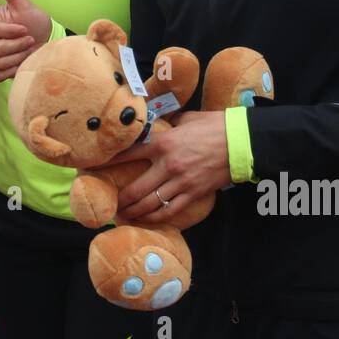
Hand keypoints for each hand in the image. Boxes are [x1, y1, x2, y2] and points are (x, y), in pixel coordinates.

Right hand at [0, 0, 50, 81]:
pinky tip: (19, 63)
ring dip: (18, 58)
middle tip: (31, 41)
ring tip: (28, 52)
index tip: (26, 29)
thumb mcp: (23, 3)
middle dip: (18, 46)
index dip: (12, 32)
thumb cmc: (33, 20)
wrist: (43, 40)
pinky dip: (9, 72)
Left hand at [109, 111, 231, 224]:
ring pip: (150, 204)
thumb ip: (170, 125)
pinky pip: (170, 211)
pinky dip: (155, 218)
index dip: (109, 163)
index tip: (97, 168)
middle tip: (112, 204)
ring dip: (134, 212)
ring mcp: (181, 182)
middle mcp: (168, 164)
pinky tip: (147, 220)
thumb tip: (161, 125)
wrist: (242, 141)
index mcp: (162, 142)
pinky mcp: (194, 193)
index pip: (128, 155)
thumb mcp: (187, 119)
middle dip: (120, 199)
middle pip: (135, 189)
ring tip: (125, 215)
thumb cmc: (215, 125)